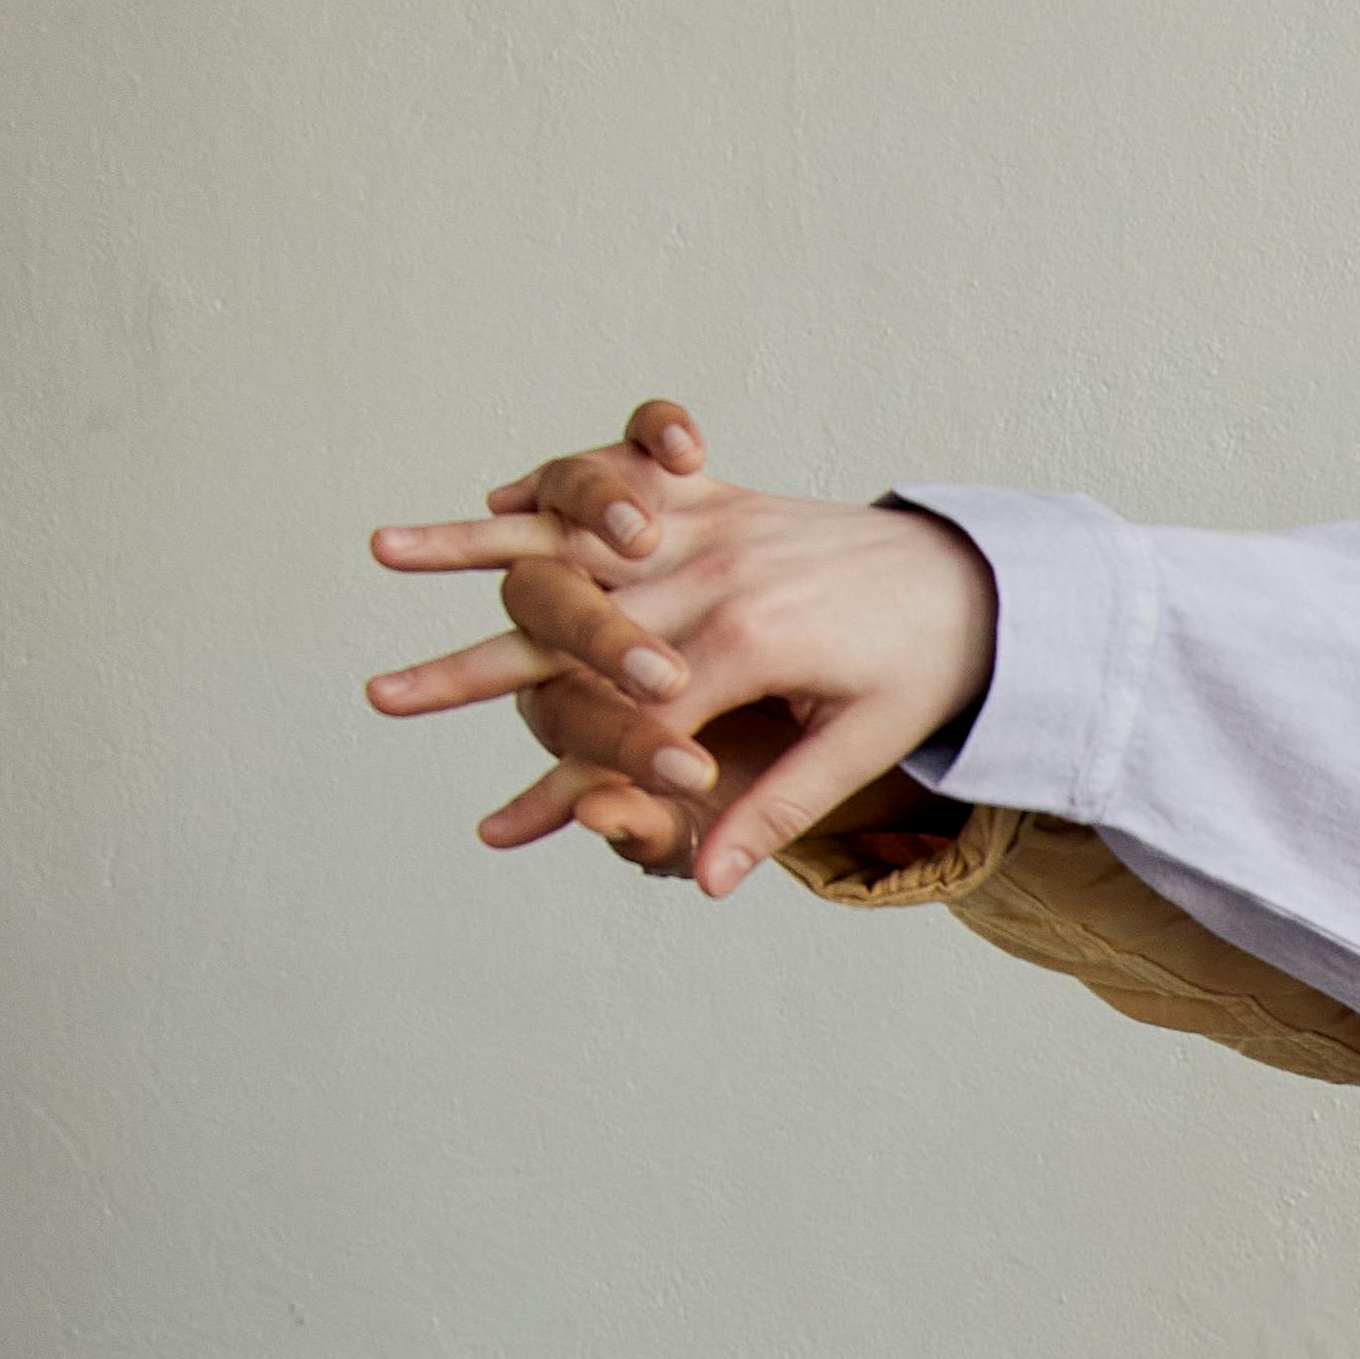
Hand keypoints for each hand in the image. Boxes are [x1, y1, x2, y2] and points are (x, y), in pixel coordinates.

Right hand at [368, 416, 999, 889]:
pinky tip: (483, 498)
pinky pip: (621, 475)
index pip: (633, 714)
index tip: (498, 823)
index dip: (564, 772)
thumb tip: (705, 883)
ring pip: (571, 539)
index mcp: (752, 640)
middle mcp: (717, 570)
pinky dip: (552, 485)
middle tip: (382, 696)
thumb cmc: (923, 670)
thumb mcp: (863, 746)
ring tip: (380, 552)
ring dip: (471, 548)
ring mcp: (712, 521)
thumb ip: (775, 811)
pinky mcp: (717, 493)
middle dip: (473, 667)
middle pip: (571, 626)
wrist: (979, 578)